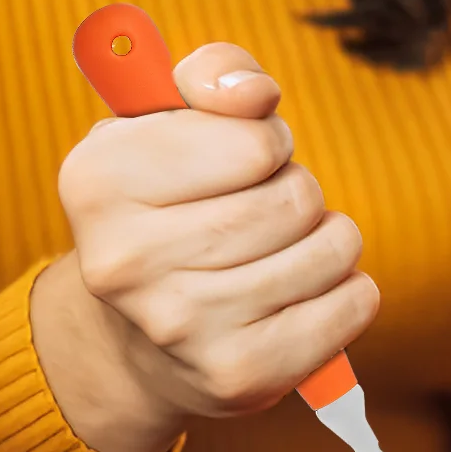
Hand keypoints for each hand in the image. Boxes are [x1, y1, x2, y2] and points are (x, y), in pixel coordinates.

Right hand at [31, 44, 379, 451]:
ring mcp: (183, 327)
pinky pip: (352, 303)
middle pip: (296, 196)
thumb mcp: (166, 127)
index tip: (240, 162)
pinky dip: (350, 291)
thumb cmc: (168, 213)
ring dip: (328, 239)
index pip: (253, 139)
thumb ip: (214, 76)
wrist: (139, 347)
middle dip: (297, 192)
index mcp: (97, 182)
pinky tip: (308, 295)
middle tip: (261, 213)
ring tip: (284, 252)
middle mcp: (126, 261)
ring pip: (332, 247)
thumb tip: (251, 93)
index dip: (265, 141)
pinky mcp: (239, 375)